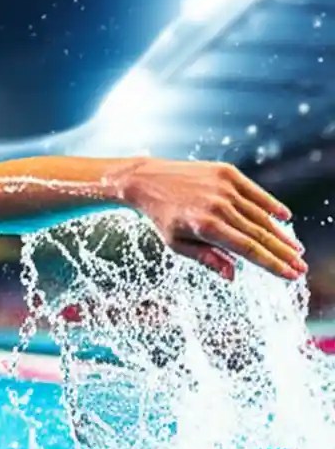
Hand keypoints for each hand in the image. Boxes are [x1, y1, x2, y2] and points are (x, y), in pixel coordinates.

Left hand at [113, 158, 304, 280]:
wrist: (148, 181)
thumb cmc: (163, 217)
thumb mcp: (177, 243)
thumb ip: (207, 258)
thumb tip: (233, 276)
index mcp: (206, 226)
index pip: (247, 249)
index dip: (271, 263)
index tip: (289, 275)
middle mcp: (218, 206)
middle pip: (259, 233)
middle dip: (283, 252)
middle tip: (300, 266)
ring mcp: (224, 187)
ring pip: (260, 214)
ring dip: (280, 233)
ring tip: (295, 248)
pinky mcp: (226, 173)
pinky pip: (255, 191)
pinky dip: (271, 204)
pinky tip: (284, 217)